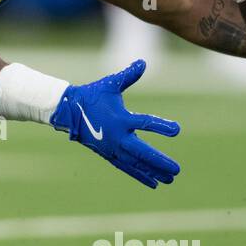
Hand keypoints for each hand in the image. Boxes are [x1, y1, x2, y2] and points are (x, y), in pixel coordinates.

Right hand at [50, 59, 180, 187]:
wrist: (68, 111)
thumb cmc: (92, 95)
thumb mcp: (111, 84)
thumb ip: (129, 75)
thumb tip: (143, 62)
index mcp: (120, 119)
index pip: (145, 123)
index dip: (161, 126)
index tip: (177, 130)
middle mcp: (118, 137)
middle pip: (142, 153)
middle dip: (159, 162)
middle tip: (176, 170)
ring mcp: (113, 148)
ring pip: (136, 164)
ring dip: (153, 172)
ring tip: (170, 180)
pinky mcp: (109, 154)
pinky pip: (127, 167)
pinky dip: (140, 175)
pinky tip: (153, 183)